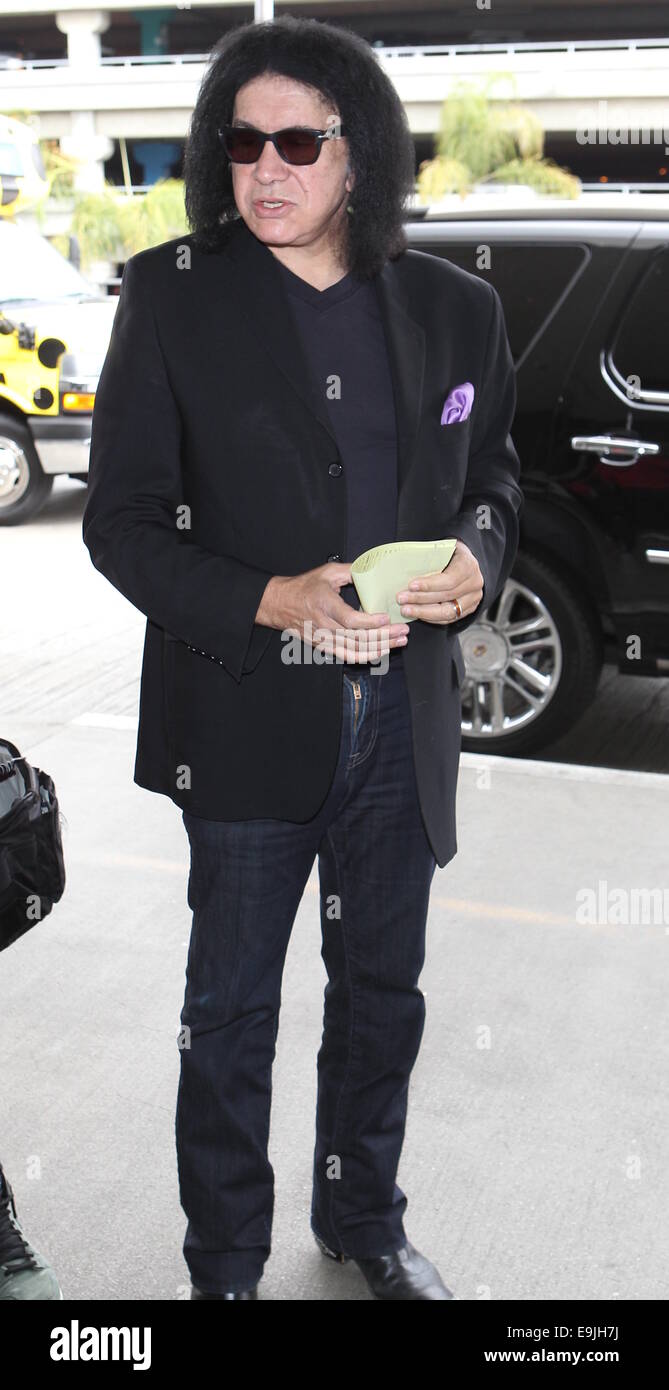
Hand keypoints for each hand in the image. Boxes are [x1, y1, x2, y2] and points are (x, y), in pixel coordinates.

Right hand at [256, 563, 409, 662]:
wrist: (280, 604)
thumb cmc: (304, 587)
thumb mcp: (327, 572)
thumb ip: (351, 570)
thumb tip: (373, 569)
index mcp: (325, 605)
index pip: (350, 620)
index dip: (370, 622)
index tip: (387, 618)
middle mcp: (324, 625)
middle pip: (357, 638)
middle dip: (384, 636)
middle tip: (403, 631)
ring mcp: (324, 639)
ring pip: (355, 650)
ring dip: (380, 648)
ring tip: (399, 642)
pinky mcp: (324, 647)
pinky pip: (347, 656)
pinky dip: (366, 656)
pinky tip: (381, 652)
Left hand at [396, 540, 483, 624]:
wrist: (463, 561)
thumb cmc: (448, 553)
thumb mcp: (441, 549)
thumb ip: (428, 558)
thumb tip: (404, 567)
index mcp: (468, 565)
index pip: (449, 580)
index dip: (429, 585)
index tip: (411, 586)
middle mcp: (474, 583)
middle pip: (446, 597)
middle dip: (421, 599)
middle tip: (401, 599)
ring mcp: (473, 599)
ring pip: (448, 612)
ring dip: (424, 612)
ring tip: (406, 610)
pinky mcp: (469, 609)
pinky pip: (448, 619)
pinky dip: (431, 618)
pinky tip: (417, 614)